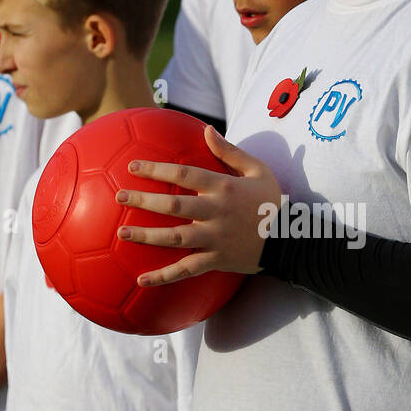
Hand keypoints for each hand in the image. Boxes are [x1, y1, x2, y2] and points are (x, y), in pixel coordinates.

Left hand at [114, 126, 282, 284]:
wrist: (291, 239)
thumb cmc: (271, 201)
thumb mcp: (257, 170)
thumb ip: (229, 151)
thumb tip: (205, 130)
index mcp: (223, 187)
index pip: (184, 173)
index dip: (157, 168)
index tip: (133, 167)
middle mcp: (216, 212)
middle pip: (173, 204)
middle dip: (144, 199)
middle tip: (119, 195)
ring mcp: (215, 238)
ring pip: (175, 237)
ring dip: (147, 235)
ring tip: (122, 232)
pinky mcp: (217, 260)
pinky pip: (186, 270)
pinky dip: (164, 276)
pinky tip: (141, 280)